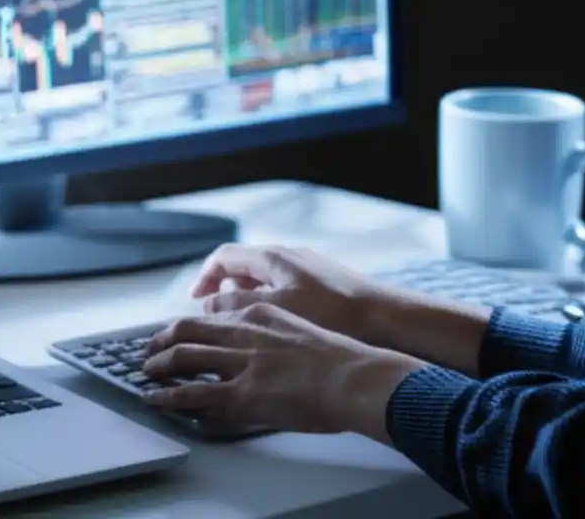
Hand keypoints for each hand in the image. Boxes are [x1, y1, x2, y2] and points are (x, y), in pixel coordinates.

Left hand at [143, 303, 423, 441]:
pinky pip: (195, 394)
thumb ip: (275, 332)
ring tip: (147, 372)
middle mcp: (245, 333)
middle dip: (164, 339)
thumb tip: (263, 347)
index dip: (190, 324)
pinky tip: (157, 399)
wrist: (356, 377)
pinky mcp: (244, 394)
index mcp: (261, 313)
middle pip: (189, 328)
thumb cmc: (343, 359)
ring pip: (184, 357)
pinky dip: (170, 396)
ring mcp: (242, 363)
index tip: (180, 331)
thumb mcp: (302, 328)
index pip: (213, 314)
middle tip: (151, 349)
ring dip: (160, 365)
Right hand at [192, 245, 491, 376]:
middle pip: (242, 266)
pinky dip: (268, 302)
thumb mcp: (274, 309)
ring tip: (242, 325)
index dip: (204, 277)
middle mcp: (287, 255)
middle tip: (214, 315)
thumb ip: (235, 306)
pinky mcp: (323, 284)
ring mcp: (307, 268)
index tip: (195, 300)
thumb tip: (207, 305)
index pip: (223, 257)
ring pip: (263, 278)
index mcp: (271, 256)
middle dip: (223, 289)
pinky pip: (283, 287)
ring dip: (245, 298)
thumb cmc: (333, 313)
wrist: (388, 318)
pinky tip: (276, 329)